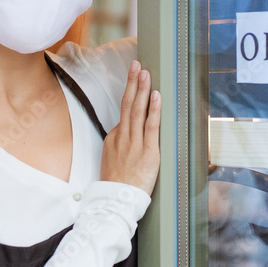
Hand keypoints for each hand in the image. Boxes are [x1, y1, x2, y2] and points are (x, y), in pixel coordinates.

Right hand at [100, 60, 160, 195]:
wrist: (115, 202)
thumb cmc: (116, 187)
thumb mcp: (111, 163)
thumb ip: (118, 147)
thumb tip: (125, 137)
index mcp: (113, 139)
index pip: (123, 115)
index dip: (131, 96)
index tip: (136, 80)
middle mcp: (122, 137)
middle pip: (127, 104)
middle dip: (132, 82)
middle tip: (137, 65)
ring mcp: (134, 144)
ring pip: (136, 110)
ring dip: (141, 89)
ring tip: (145, 72)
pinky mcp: (147, 152)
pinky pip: (150, 126)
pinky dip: (153, 109)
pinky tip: (156, 95)